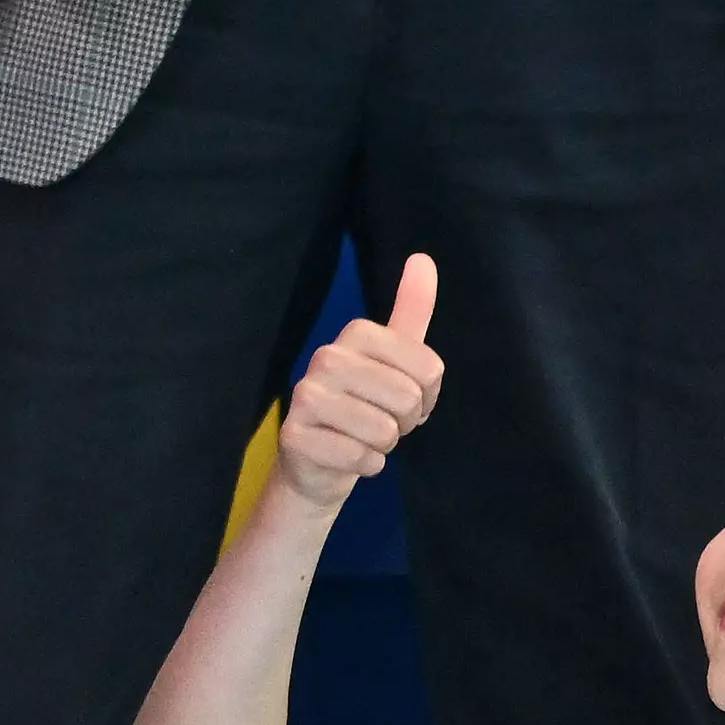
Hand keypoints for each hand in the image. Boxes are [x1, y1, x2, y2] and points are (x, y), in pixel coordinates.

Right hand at [273, 256, 443, 506]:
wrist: (320, 460)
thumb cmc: (365, 405)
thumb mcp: (395, 358)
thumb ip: (411, 310)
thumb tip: (423, 259)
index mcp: (355, 334)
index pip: (429, 368)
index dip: (428, 395)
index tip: (406, 398)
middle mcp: (326, 357)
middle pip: (407, 398)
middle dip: (404, 422)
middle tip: (384, 422)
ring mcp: (305, 396)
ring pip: (383, 430)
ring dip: (384, 445)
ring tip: (365, 438)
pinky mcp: (295, 435)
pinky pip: (358, 457)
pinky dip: (365, 466)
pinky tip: (350, 457)